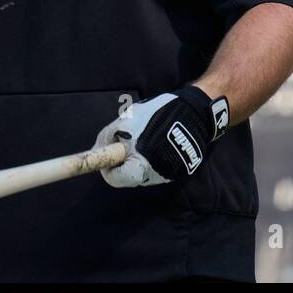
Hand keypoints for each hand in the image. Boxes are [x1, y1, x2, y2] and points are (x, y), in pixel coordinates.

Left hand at [94, 87, 229, 187]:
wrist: (194, 113)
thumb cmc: (157, 115)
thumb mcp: (127, 120)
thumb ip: (108, 137)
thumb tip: (98, 151)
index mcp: (141, 164)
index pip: (115, 179)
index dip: (107, 168)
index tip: (108, 156)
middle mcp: (154, 175)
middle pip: (129, 176)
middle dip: (123, 162)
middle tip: (126, 143)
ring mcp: (168, 175)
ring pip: (142, 172)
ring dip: (138, 160)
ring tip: (145, 138)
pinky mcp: (178, 171)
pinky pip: (157, 168)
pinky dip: (152, 159)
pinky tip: (158, 142)